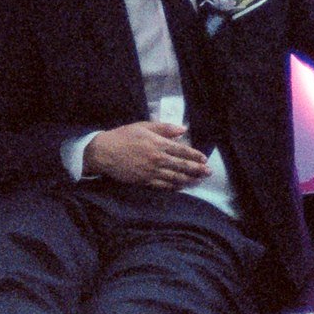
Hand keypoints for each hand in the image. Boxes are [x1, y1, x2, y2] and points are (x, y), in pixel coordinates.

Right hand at [86, 121, 211, 190]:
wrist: (104, 152)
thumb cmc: (124, 136)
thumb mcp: (144, 126)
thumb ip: (164, 128)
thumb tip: (183, 129)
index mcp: (159, 144)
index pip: (182, 151)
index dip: (195, 155)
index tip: (204, 159)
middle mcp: (158, 159)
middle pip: (182, 166)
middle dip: (197, 169)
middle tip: (208, 172)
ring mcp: (151, 172)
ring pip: (175, 178)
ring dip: (189, 179)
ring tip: (198, 181)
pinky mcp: (144, 181)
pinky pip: (163, 186)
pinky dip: (174, 187)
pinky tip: (181, 187)